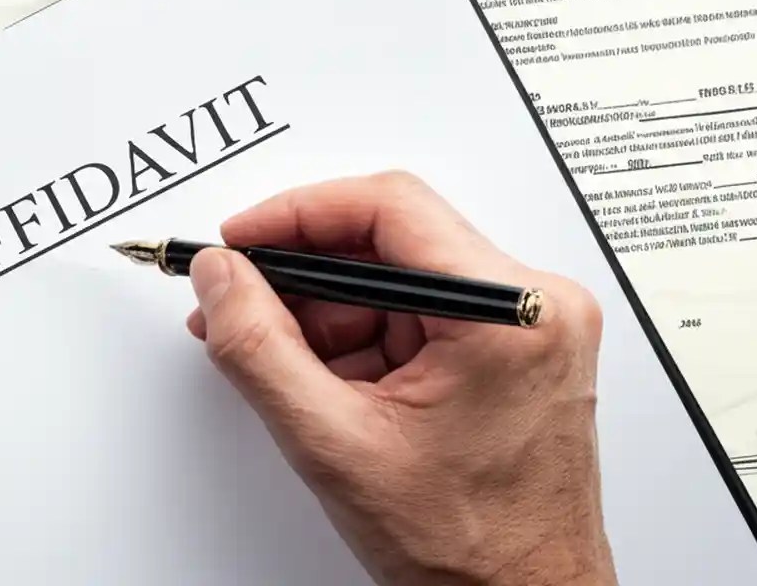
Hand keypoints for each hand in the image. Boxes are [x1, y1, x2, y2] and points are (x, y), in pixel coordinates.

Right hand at [186, 172, 616, 585]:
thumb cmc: (471, 550)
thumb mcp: (334, 442)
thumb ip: (259, 347)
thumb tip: (222, 278)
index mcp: (509, 314)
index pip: (390, 207)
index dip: (297, 213)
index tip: (242, 237)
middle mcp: (533, 306)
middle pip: (389, 242)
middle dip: (301, 276)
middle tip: (238, 299)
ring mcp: (525, 329)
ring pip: (395, 281)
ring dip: (325, 314)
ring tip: (277, 361)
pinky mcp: (508, 352)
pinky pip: (415, 317)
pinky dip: (359, 340)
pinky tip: (323, 380)